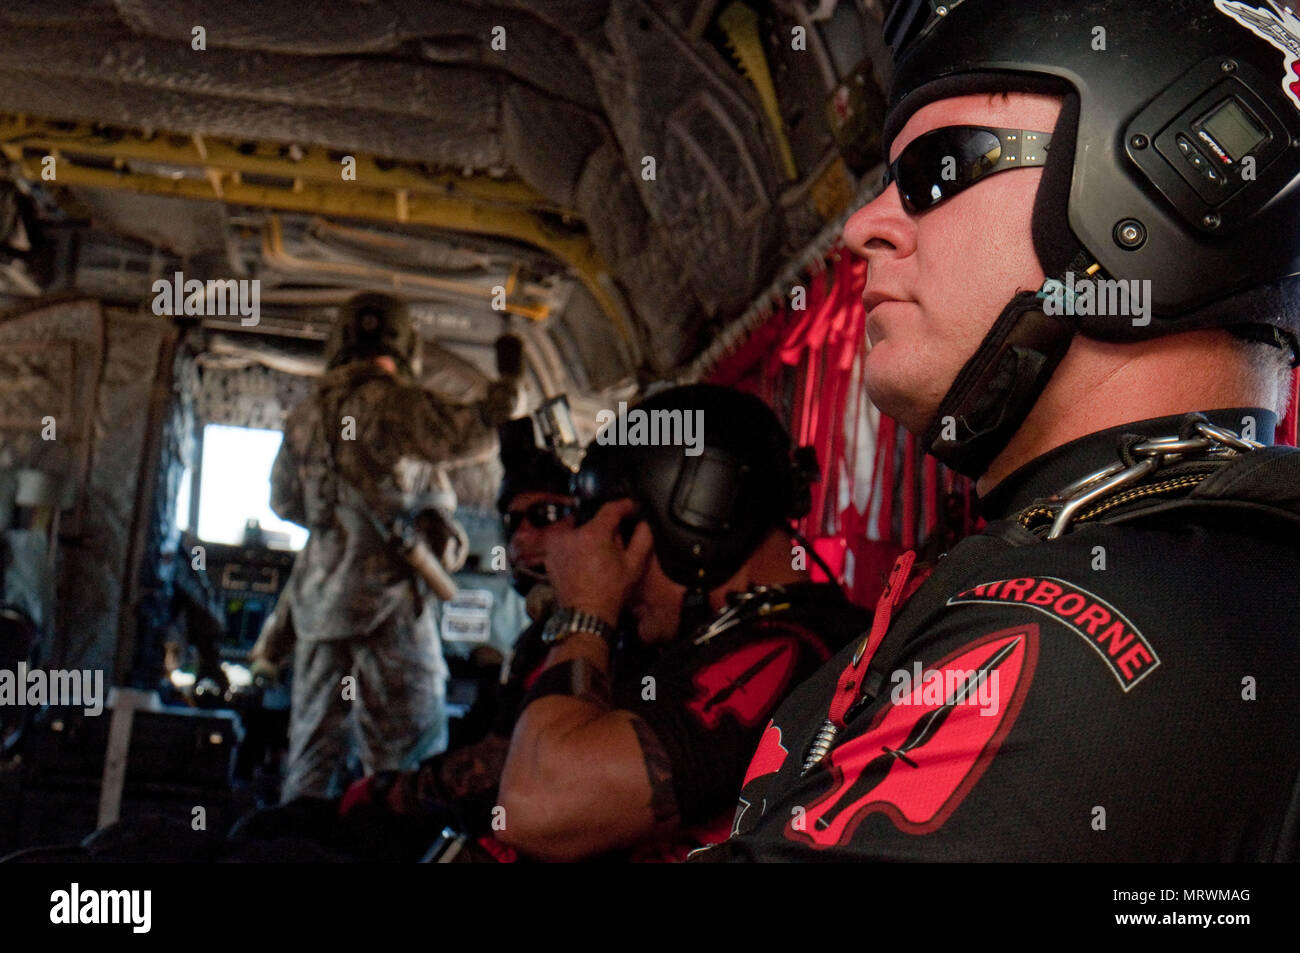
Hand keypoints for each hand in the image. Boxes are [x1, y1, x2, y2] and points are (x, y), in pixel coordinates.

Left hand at [544, 498, 652, 624]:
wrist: (586, 613)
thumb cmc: (609, 593)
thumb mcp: (634, 565)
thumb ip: (643, 538)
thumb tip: (644, 523)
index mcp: (593, 534)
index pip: (611, 508)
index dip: (625, 506)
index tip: (631, 508)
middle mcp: (571, 535)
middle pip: (594, 520)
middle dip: (606, 529)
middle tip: (614, 546)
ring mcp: (557, 545)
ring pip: (579, 530)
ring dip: (589, 537)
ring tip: (598, 557)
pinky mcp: (550, 555)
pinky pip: (566, 542)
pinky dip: (575, 547)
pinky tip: (585, 562)